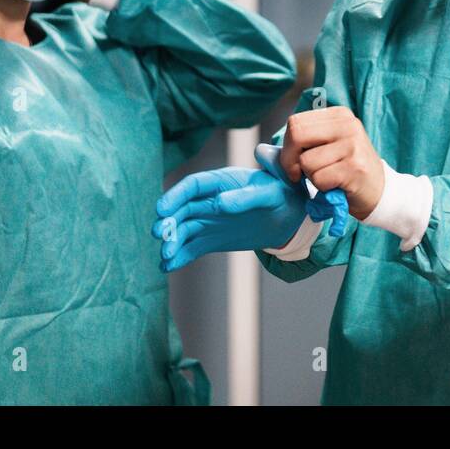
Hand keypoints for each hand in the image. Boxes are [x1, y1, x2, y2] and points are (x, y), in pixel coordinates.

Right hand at [152, 166, 307, 271]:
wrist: (289, 216)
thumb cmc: (281, 196)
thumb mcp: (270, 194)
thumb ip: (246, 198)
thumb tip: (218, 204)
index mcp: (221, 181)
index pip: (192, 185)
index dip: (175, 195)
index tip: (162, 209)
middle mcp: (209, 200)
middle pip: (182, 209)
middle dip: (169, 221)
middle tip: (160, 235)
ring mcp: (208, 221)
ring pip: (184, 230)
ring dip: (172, 242)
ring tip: (166, 256)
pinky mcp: (211, 239)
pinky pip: (191, 248)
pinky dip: (179, 257)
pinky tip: (168, 267)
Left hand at [280, 106, 384, 218]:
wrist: (380, 191)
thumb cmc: (347, 169)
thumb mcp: (329, 146)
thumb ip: (303, 142)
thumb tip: (263, 152)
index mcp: (339, 115)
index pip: (296, 122)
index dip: (288, 146)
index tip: (295, 162)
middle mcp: (347, 125)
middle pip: (297, 135)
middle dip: (290, 160)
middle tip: (299, 175)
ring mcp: (353, 146)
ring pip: (306, 162)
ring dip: (310, 178)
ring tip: (328, 178)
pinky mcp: (354, 168)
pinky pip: (319, 179)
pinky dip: (321, 189)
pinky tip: (336, 186)